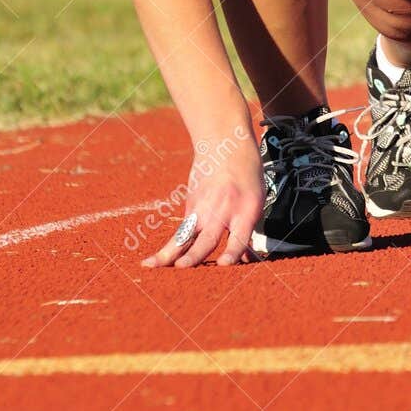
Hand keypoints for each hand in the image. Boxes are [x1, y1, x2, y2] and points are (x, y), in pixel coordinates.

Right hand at [142, 123, 263, 268]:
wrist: (224, 143)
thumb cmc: (246, 174)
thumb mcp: (256, 199)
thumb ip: (247, 230)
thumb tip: (244, 261)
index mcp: (246, 209)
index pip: (238, 236)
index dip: (232, 252)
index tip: (223, 264)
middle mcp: (222, 211)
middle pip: (207, 237)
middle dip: (194, 254)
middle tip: (182, 267)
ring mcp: (203, 208)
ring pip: (185, 235)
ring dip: (170, 253)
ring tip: (154, 266)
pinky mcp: (190, 206)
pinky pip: (181, 232)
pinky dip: (168, 248)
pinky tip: (153, 262)